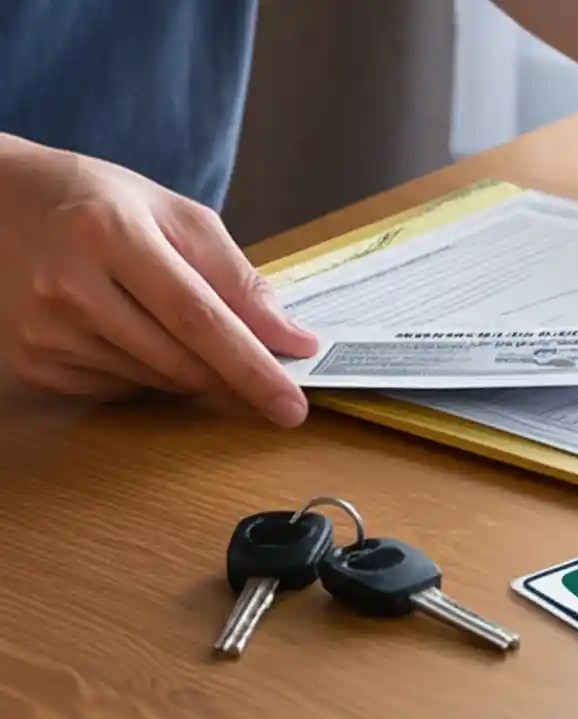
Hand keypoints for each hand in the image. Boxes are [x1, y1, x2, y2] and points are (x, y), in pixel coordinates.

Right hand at [0, 135, 316, 425]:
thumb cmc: (96, 203)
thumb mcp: (174, 214)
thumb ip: (236, 276)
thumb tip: (290, 339)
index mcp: (110, 234)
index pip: (198, 317)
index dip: (251, 366)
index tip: (292, 402)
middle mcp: (68, 288)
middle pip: (179, 361)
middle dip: (237, 383)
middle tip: (279, 395)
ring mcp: (43, 334)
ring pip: (155, 381)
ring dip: (193, 372)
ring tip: (184, 329)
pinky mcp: (32, 366)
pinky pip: (120, 389)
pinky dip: (148, 373)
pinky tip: (132, 333)